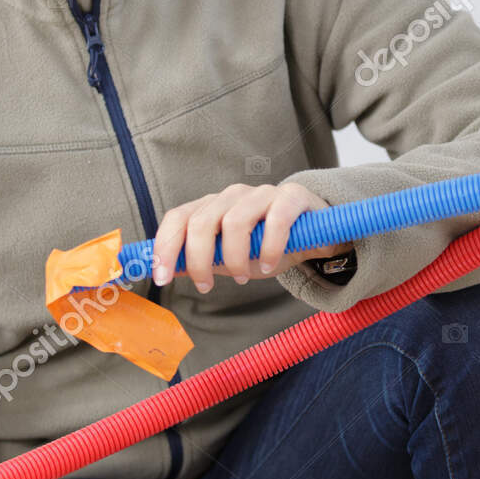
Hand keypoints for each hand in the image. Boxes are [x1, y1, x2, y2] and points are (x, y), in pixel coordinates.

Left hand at [152, 183, 351, 292]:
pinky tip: (270, 264)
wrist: (317, 236)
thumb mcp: (231, 259)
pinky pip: (275, 219)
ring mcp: (262, 193)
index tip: (162, 277)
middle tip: (206, 286)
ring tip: (243, 277)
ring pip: (235, 221)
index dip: (165, 246)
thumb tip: (169, 270)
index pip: (177, 218)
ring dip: (235, 257)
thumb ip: (202, 261)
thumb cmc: (270, 247)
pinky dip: (269, 247)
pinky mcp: (292, 196)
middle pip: (201, 221)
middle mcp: (233, 196)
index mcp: (212, 207)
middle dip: (198, 259)